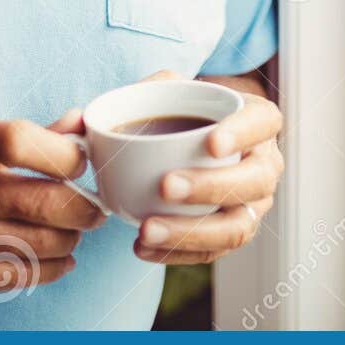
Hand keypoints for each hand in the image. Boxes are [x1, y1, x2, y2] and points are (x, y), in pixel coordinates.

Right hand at [0, 111, 104, 302]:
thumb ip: (27, 134)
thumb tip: (83, 124)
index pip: (20, 141)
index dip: (64, 156)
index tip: (82, 165)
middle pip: (39, 201)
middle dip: (83, 209)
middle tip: (96, 210)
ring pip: (34, 244)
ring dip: (68, 241)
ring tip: (74, 233)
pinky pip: (13, 277)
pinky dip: (49, 270)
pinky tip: (59, 260)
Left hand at [131, 82, 283, 265]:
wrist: (190, 144)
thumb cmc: (181, 113)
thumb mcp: (168, 91)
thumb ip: (138, 93)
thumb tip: (80, 120)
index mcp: (258, 120)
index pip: (263, 122)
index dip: (243, 133)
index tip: (211, 143)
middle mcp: (265, 163)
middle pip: (254, 180)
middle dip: (211, 187)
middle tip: (165, 186)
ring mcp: (254, 203)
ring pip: (237, 226)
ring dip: (192, 232)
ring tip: (146, 230)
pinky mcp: (233, 232)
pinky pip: (212, 253)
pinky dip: (177, 253)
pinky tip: (142, 247)